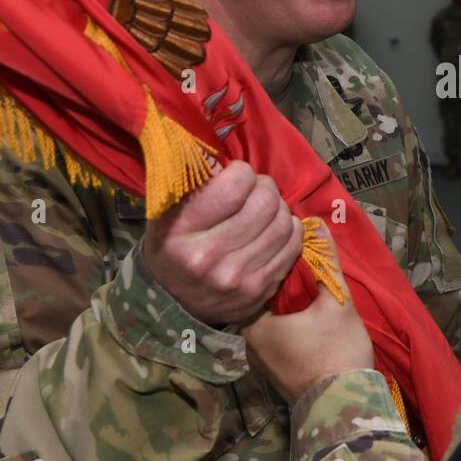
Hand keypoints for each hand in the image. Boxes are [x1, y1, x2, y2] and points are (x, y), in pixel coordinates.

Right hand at [142, 160, 302, 325]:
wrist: (176, 303)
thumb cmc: (174, 246)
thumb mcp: (167, 213)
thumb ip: (193, 184)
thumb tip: (227, 157)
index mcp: (179, 231)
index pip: (234, 185)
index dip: (242, 172)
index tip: (237, 176)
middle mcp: (207, 257)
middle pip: (265, 202)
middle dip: (265, 188)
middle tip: (256, 191)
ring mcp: (236, 277)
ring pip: (282, 223)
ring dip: (279, 208)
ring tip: (266, 209)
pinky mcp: (260, 290)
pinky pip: (292, 246)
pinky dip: (289, 230)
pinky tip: (276, 228)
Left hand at [240, 225, 374, 403]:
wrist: (345, 406)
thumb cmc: (337, 352)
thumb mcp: (337, 302)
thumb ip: (326, 263)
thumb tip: (316, 224)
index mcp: (253, 324)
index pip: (255, 279)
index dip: (275, 262)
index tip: (294, 248)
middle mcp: (246, 343)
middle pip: (259, 299)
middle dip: (278, 282)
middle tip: (301, 263)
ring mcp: (257, 360)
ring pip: (267, 318)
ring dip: (282, 303)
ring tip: (305, 284)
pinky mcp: (271, 370)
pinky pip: (273, 335)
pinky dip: (285, 322)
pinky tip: (305, 312)